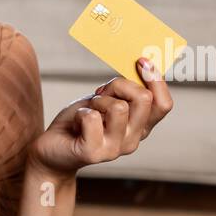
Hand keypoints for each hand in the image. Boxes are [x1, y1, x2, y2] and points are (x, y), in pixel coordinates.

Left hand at [28, 57, 173, 177]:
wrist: (51, 149)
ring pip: (118, 107)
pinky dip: (80, 113)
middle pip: (144, 99)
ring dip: (98, 101)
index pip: (164, 104)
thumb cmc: (79, 121)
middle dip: (119, 85)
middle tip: (100, 94)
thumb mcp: (104, 100)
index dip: (156, 80)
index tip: (141, 62)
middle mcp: (132, 140)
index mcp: (140, 127)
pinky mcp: (93, 153)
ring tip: (87, 111)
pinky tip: (76, 123)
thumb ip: (123, 91)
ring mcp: (114, 149)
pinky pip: (92, 118)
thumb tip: (139, 65)